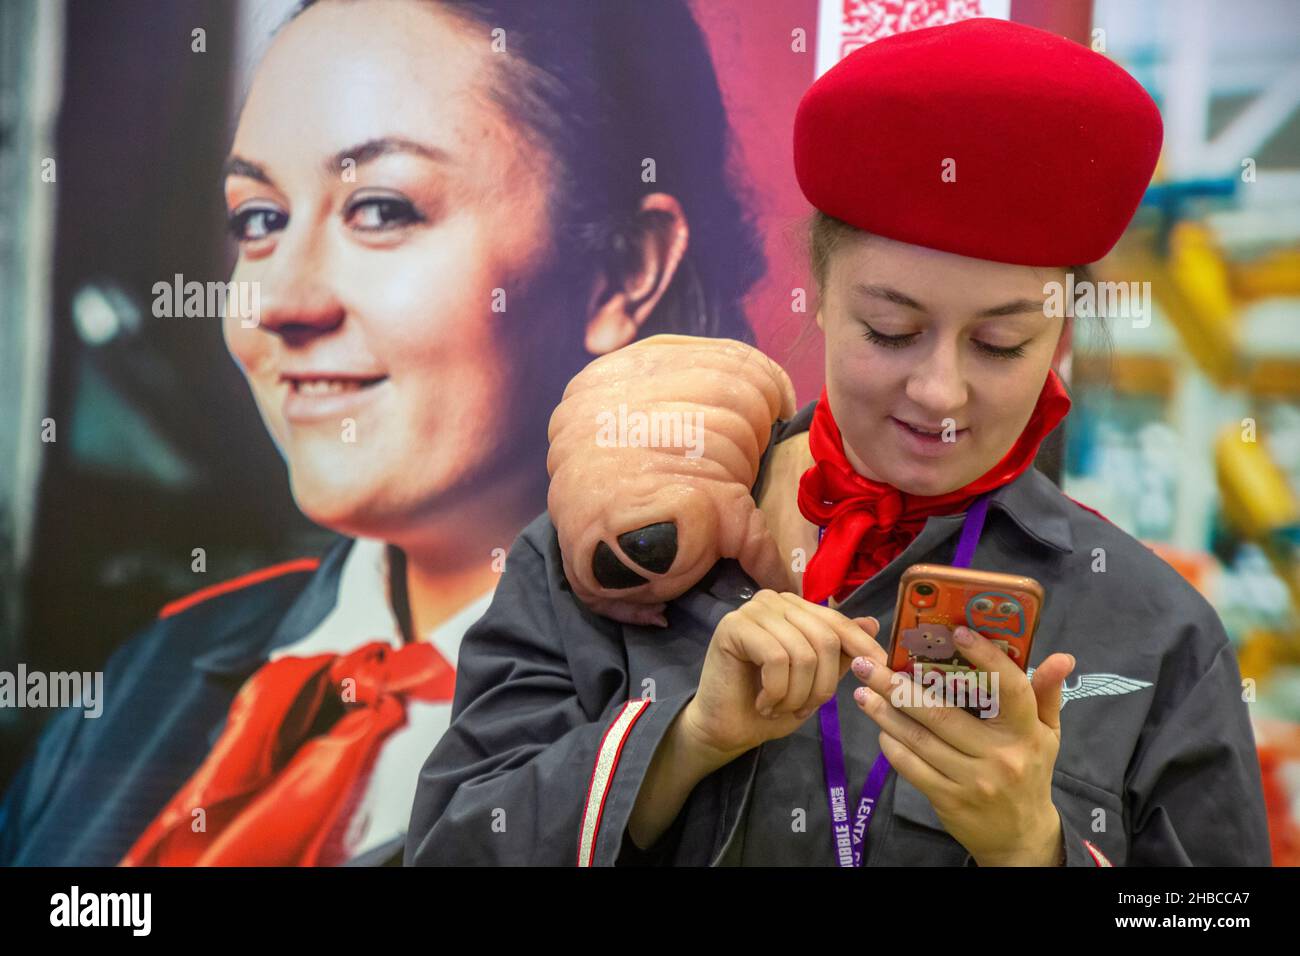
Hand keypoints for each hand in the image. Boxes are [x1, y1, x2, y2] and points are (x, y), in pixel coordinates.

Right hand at [681, 591, 886, 758]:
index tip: (882, 671)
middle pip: (825, 638)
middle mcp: (775, 601)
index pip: (838, 622)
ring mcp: (752, 610)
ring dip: (798, 694)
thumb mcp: (816, 681)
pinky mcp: (733, 626)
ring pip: (803, 653)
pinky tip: (763, 704)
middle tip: (804, 709)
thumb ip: (840, 653)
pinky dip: (777, 691)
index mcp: (796, 609)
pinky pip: (776, 659)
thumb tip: (874, 623)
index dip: (862, 646)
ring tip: (781, 708)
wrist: (726, 729)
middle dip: (823, 685)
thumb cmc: (771, 705)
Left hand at [851, 625, 1074, 865]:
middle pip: (942, 712)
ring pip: (920, 738)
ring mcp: (972, 780)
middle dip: (898, 685)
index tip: (956, 631)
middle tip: (869, 662)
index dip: (985, 657)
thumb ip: (1046, 693)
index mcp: (1026, 732)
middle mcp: (1000, 756)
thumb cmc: (1031, 771)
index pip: (1009, 688)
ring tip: (863, 689)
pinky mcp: (949, 800)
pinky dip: (891, 744)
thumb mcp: (1047, 734)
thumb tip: (1062, 657)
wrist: (1021, 837)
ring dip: (885, 712)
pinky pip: (911, 766)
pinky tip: (878, 727)